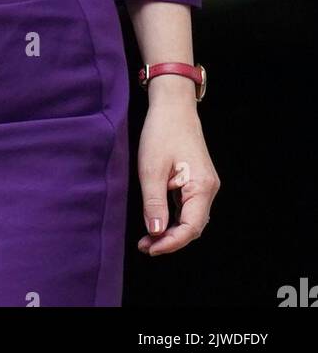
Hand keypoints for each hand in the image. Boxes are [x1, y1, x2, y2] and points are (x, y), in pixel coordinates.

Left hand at [136, 86, 219, 255]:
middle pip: (193, 227)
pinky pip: (187, 207)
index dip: (170, 243)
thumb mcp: (151, 168)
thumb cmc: (162, 131)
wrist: (172, 104)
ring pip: (190, 218)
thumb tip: (155, 232)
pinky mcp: (196, 180)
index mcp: (202, 187)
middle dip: (169, 240)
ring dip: (171, 230)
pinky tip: (157, 220)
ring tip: (147, 238)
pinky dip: (173, 218)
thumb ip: (154, 202)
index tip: (149, 248)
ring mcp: (204, 184)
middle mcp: (208, 188)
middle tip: (144, 246)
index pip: (191, 228)